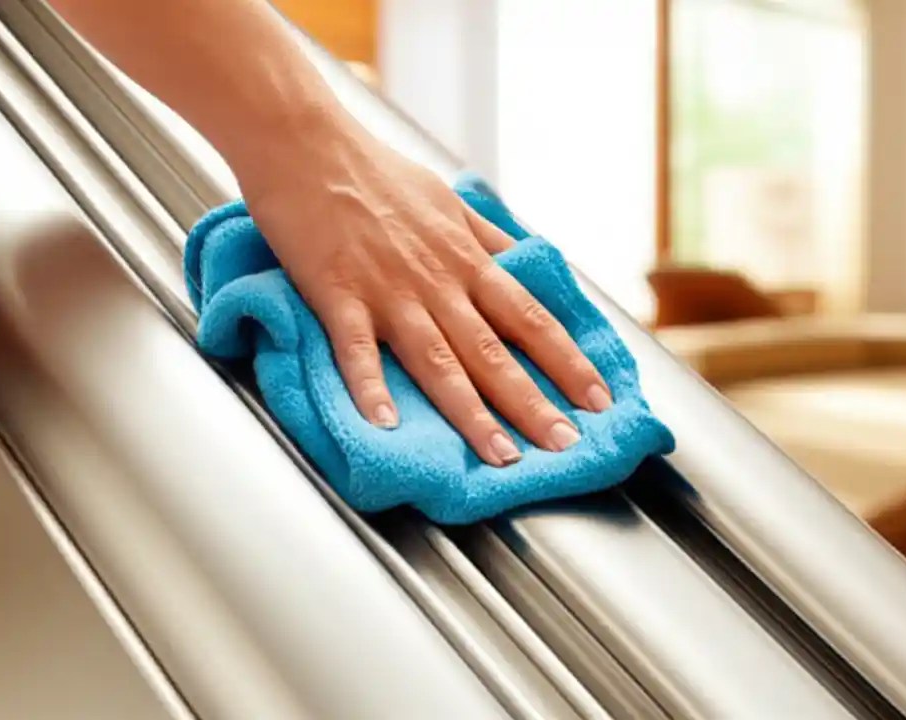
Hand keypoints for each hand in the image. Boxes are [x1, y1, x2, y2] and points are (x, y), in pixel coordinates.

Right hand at [236, 120, 611, 466]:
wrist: (308, 144)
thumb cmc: (377, 173)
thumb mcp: (449, 200)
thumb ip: (488, 239)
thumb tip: (526, 261)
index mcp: (466, 260)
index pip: (530, 318)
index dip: (567, 361)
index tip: (597, 399)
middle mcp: (437, 281)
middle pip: (494, 350)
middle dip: (533, 402)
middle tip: (565, 444)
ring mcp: (388, 291)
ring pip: (438, 360)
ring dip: (472, 412)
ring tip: (501, 455)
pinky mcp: (337, 295)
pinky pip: (356, 349)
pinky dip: (371, 388)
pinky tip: (385, 426)